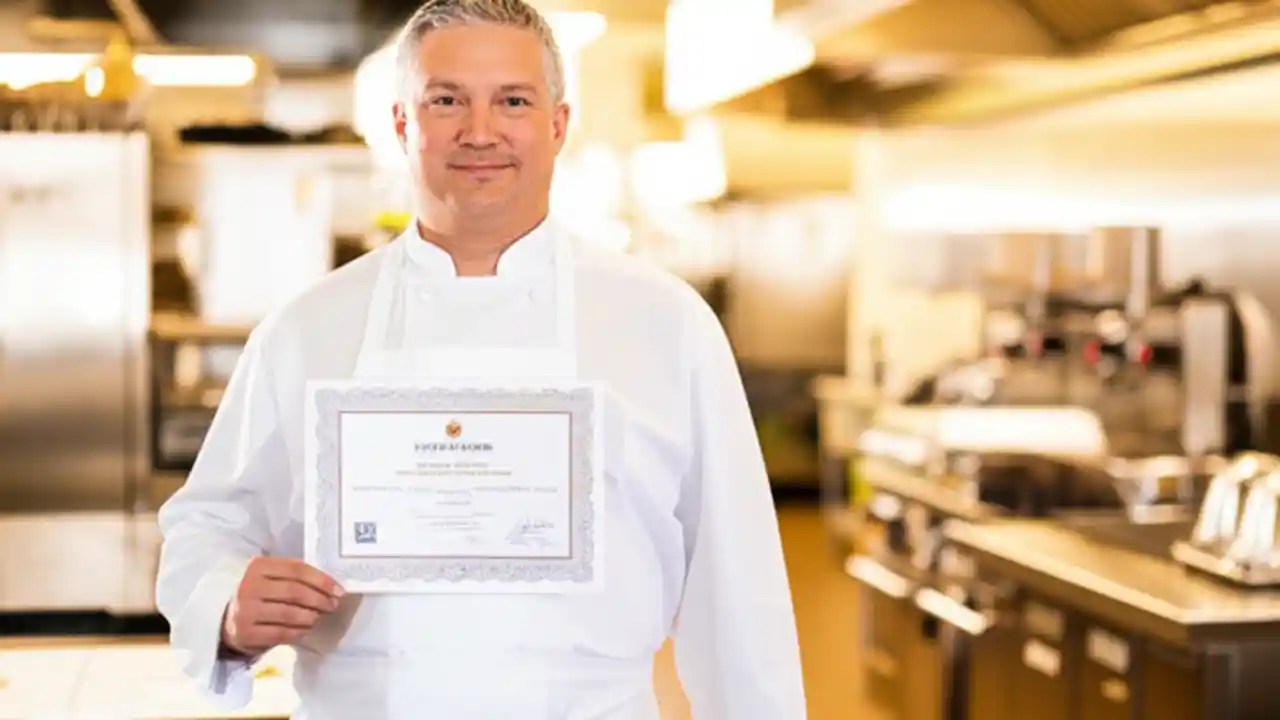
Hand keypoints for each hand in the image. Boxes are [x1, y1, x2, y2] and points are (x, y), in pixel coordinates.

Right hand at [221, 557, 343, 655]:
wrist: (220, 615)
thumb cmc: (254, 592)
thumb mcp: (267, 575)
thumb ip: (292, 575)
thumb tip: (329, 586)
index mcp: (258, 566)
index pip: (297, 569)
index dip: (322, 580)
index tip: (338, 590)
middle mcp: (249, 586)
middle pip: (295, 591)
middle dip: (319, 599)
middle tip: (332, 605)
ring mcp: (245, 610)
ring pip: (289, 613)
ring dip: (310, 616)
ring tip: (318, 617)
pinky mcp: (245, 633)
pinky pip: (280, 633)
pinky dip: (298, 631)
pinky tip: (305, 629)